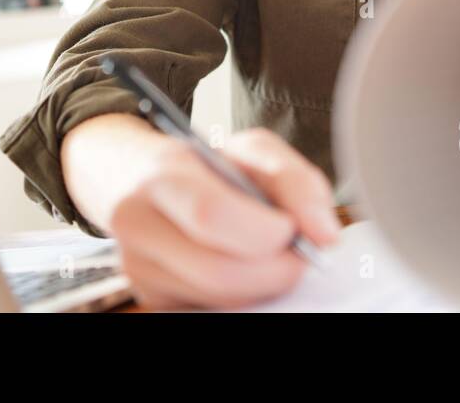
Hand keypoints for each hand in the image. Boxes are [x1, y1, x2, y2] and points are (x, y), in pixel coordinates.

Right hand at [62, 116, 340, 308]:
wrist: (135, 178)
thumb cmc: (202, 163)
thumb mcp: (251, 150)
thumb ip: (296, 182)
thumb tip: (324, 235)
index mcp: (164, 174)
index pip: (211, 213)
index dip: (264, 233)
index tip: (292, 230)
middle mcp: (138, 223)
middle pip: (216, 271)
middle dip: (273, 270)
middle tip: (295, 254)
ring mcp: (138, 268)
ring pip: (217, 298)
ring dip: (260, 284)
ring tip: (267, 254)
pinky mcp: (148, 296)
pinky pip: (210, 308)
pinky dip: (240, 294)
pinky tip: (241, 267)